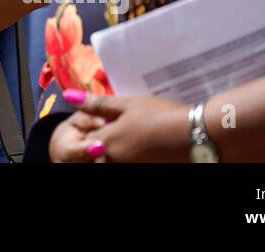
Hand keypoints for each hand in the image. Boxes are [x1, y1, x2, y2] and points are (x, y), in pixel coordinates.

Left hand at [51, 90, 190, 162]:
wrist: (196, 136)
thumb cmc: (160, 115)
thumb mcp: (127, 104)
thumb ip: (96, 104)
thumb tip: (67, 96)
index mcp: (107, 142)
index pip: (84, 141)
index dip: (88, 130)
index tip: (96, 123)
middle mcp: (116, 159)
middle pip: (98, 154)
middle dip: (101, 143)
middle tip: (122, 129)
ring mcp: (132, 166)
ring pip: (114, 159)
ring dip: (118, 149)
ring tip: (136, 135)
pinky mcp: (147, 169)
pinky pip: (131, 162)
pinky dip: (132, 155)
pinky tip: (145, 143)